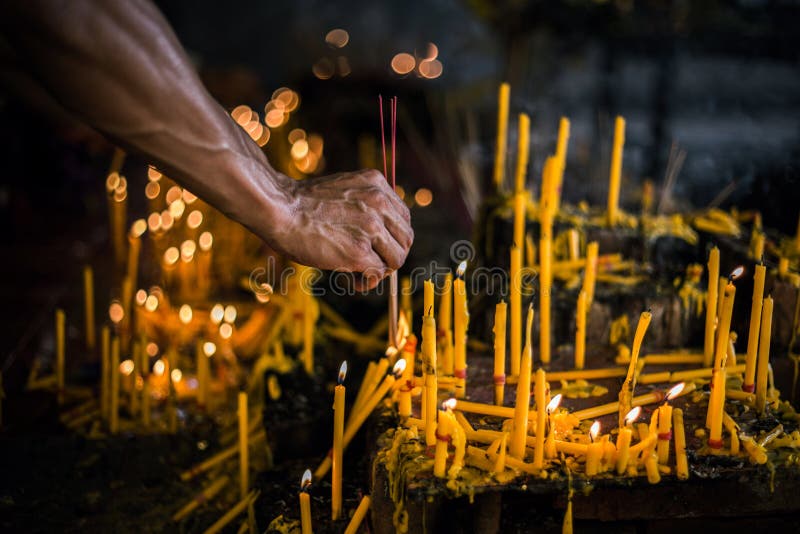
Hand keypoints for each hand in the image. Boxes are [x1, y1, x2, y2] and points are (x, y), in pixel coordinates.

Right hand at [269, 169, 412, 289]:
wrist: (278, 209)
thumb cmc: (302, 204)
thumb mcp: (344, 191)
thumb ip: (365, 205)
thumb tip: (379, 239)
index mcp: (376, 183)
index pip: (403, 217)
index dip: (392, 236)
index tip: (377, 246)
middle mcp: (379, 203)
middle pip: (406, 238)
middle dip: (391, 255)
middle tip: (373, 263)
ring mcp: (371, 227)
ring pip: (397, 258)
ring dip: (382, 269)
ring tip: (361, 272)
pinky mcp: (359, 251)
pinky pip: (378, 273)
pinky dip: (368, 281)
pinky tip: (352, 279)